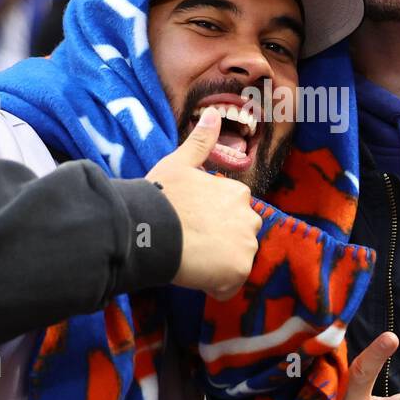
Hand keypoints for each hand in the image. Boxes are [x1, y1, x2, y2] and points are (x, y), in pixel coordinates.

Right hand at [147, 107, 260, 300]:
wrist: (149, 229)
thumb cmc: (161, 197)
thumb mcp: (179, 164)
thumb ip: (200, 142)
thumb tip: (213, 113)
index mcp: (237, 193)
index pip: (232, 215)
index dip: (211, 224)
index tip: (190, 225)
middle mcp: (249, 217)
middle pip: (239, 239)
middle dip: (220, 245)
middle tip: (190, 245)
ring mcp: (246, 245)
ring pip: (234, 263)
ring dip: (217, 266)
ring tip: (190, 261)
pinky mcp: (239, 270)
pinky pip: (229, 286)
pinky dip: (214, 286)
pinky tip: (194, 276)